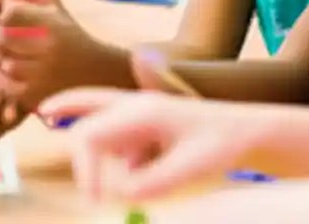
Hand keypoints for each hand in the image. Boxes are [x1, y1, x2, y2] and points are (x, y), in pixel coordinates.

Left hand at [0, 0, 110, 103]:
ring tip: (13, 49)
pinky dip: (3, 74)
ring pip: (0, 60)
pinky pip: (4, 82)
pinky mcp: (33, 95)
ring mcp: (39, 74)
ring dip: (0, 54)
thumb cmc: (71, 35)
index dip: (5, 12)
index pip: (10, 12)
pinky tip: (16, 68)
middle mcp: (46, 49)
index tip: (8, 13)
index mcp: (52, 23)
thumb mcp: (56, 6)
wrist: (96, 74)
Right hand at [39, 89, 256, 200]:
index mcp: (142, 111)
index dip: (86, 169)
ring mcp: (139, 114)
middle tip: (62, 158)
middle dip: (73, 133)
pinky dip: (126, 164)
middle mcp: (136, 106)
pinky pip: (122, 147)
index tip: (95, 201)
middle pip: (85, 110)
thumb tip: (119, 194)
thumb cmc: (220, 144)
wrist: (246, 132)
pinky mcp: (145, 127)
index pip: (90, 135)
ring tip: (150, 174)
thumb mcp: (189, 169)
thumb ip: (151, 183)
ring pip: (102, 130)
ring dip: (101, 155)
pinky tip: (164, 169)